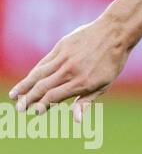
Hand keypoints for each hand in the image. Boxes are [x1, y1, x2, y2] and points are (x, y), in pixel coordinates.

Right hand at [8, 17, 129, 119]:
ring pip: (39, 74)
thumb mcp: (105, 84)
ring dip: (24, 86)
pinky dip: (34, 72)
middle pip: (43, 87)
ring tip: (14, 96)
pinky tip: (27, 79)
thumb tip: (77, 120)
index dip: (42, 105)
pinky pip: (44, 62)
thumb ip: (87, 101)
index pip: (55, 97)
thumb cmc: (112, 62)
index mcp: (82, 83)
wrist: (116, 33)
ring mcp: (65, 58)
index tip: (34, 112)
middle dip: (29, 99)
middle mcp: (70, 71)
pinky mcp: (62, 46)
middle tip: (19, 108)